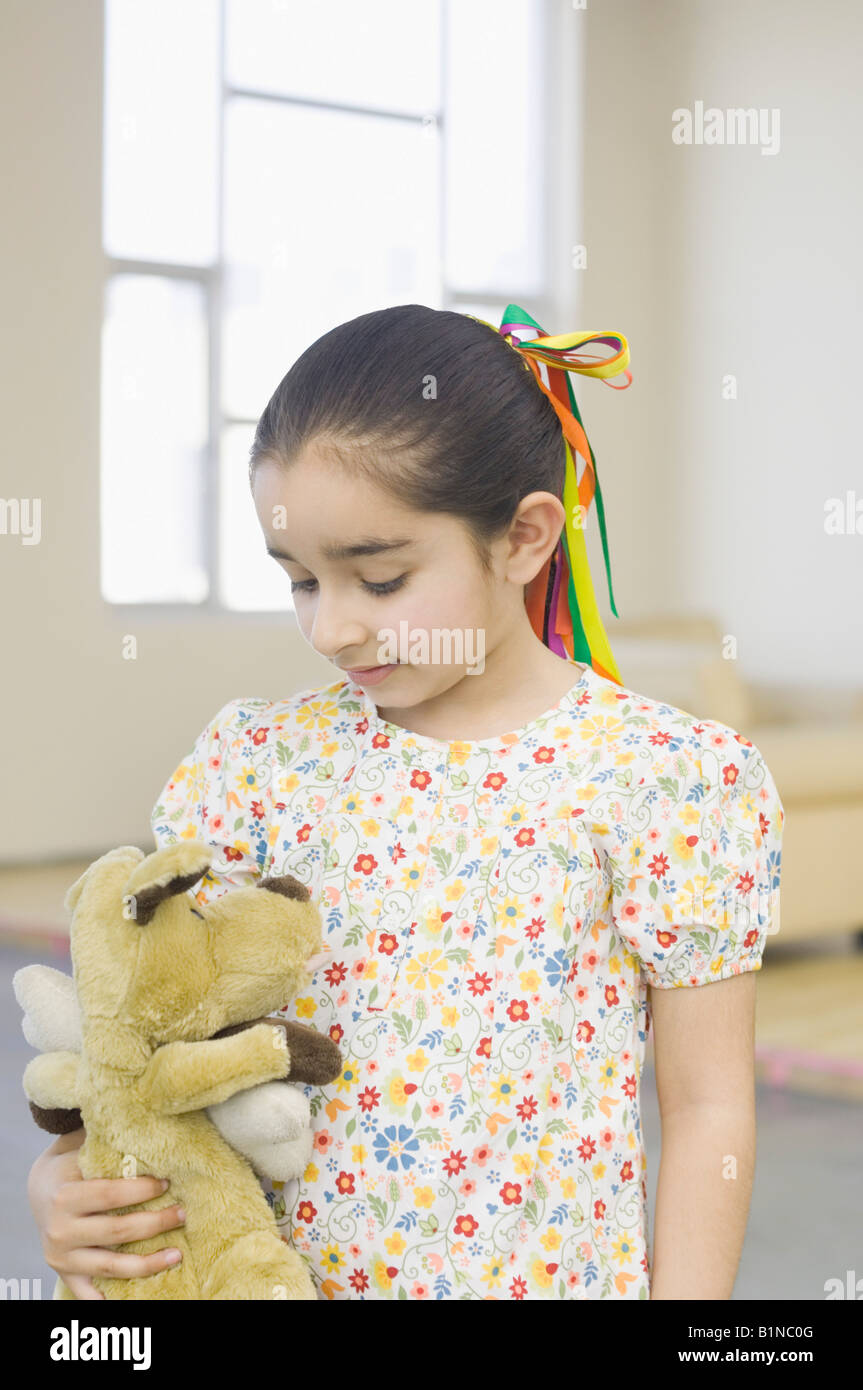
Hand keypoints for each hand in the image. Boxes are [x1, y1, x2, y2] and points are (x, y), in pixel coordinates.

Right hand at [27, 1127, 186, 1299]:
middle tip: (182, 1214)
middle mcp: (59, 1231)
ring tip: (178, 1254)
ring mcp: (62, 1257)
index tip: (168, 1182)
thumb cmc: (72, 1164)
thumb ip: (109, 1147)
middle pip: (116, 1232)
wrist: (39, 1190)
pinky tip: (138, 1296)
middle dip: (155, 1223)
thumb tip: (150, 1130)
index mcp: (64, 1196)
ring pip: (110, 1267)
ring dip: (147, 1263)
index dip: (141, 1190)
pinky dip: (111, 1298)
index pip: (110, 1195)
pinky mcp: (65, 1274)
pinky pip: (90, 1293)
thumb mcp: (81, 1149)